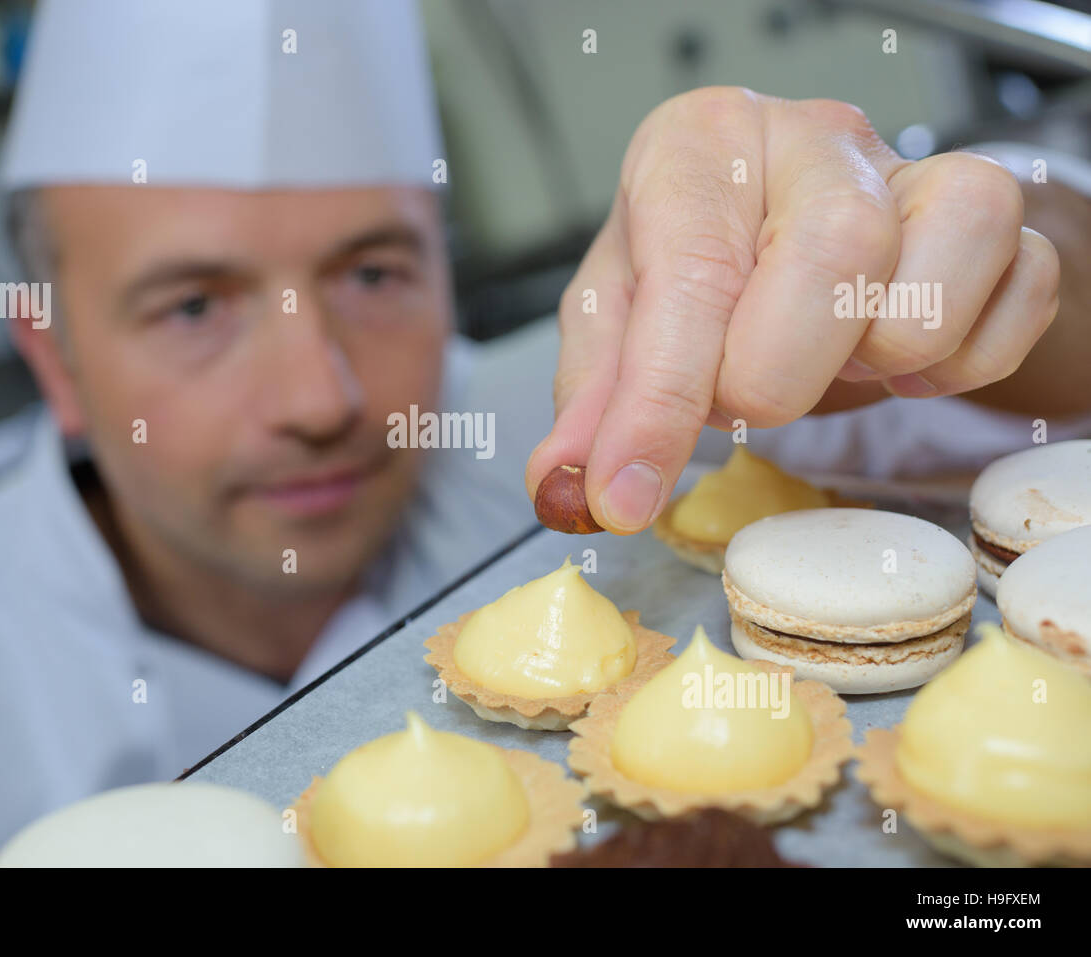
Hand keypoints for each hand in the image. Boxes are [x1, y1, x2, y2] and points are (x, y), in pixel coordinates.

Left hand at [526, 86, 1059, 532]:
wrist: (797, 219)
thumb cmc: (699, 258)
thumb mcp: (620, 316)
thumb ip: (594, 398)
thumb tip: (569, 486)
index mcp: (703, 143)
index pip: (691, 274)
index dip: (658, 402)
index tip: (625, 493)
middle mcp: (814, 139)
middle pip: (835, 260)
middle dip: (773, 376)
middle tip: (741, 393)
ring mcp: (917, 173)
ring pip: (927, 295)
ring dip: (869, 368)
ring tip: (819, 357)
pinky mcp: (998, 220)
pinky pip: (1016, 306)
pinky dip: (957, 366)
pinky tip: (891, 358)